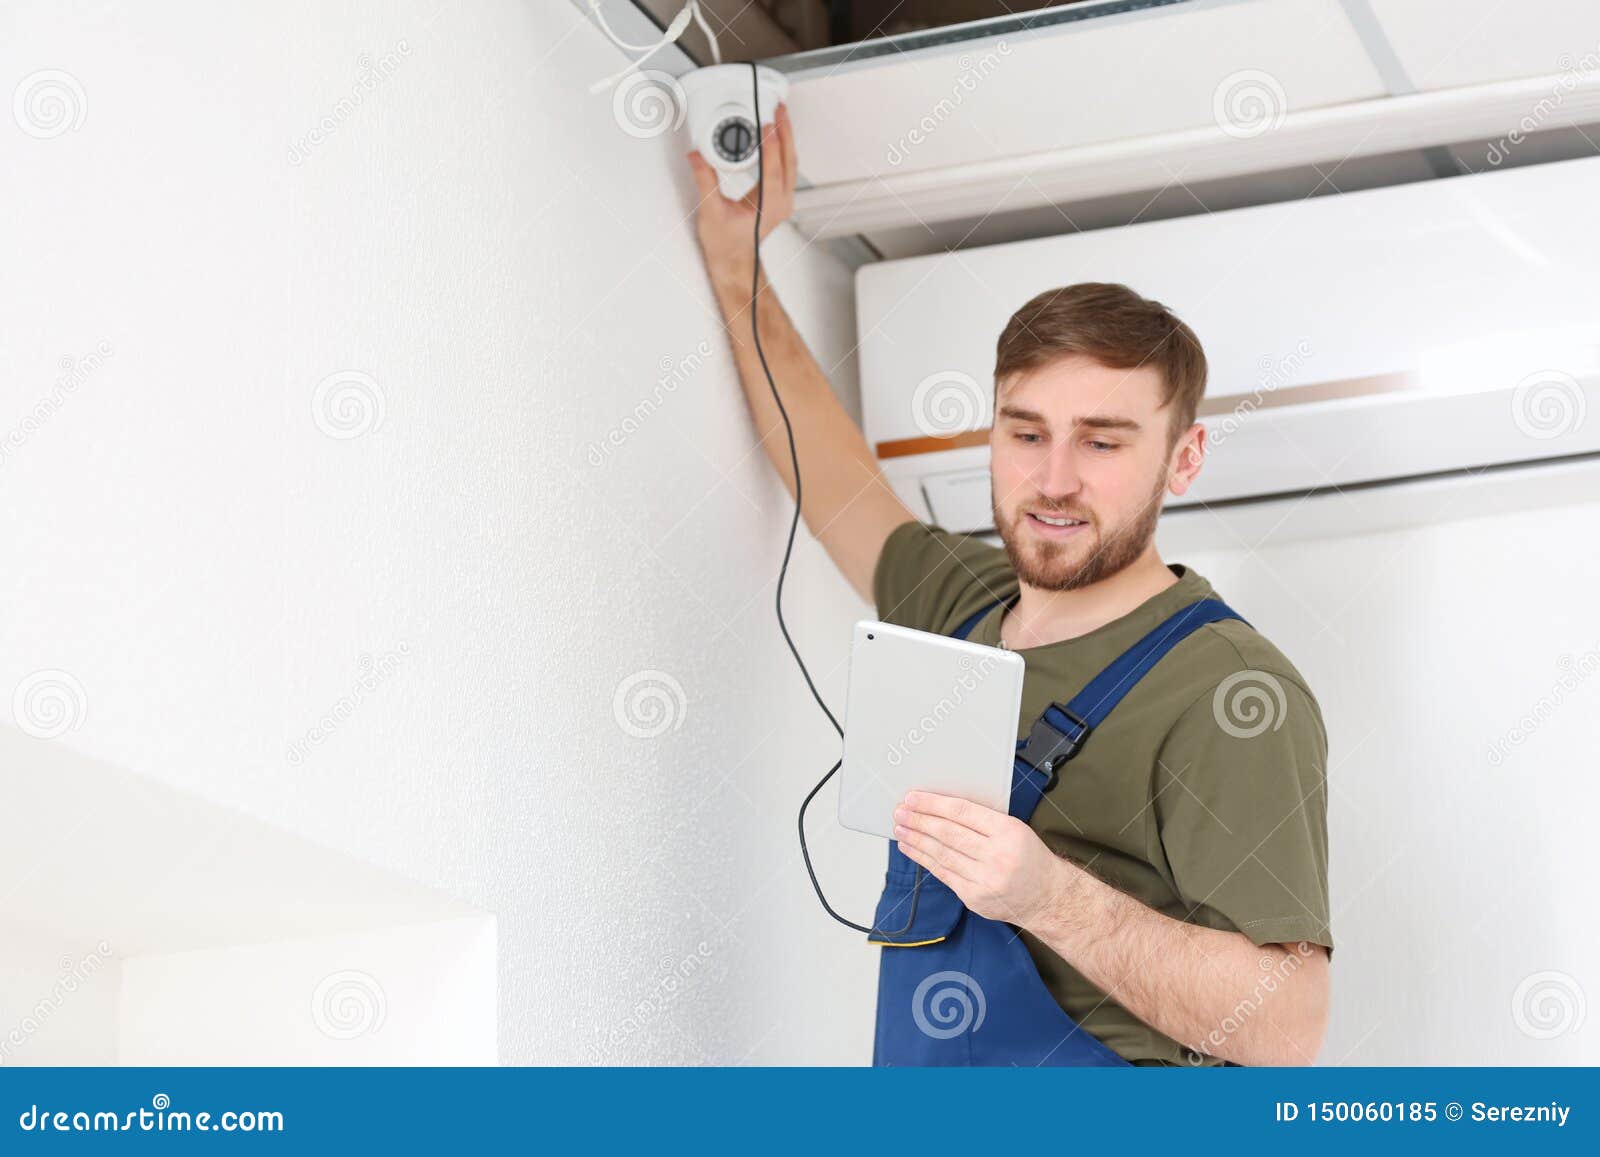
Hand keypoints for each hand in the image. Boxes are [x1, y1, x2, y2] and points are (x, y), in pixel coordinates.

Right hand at [687, 103, 795, 283]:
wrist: (734, 262)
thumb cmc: (726, 245)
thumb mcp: (711, 212)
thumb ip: (704, 181)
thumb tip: (697, 157)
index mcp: (768, 206)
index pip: (774, 169)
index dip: (772, 144)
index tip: (767, 124)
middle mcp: (781, 202)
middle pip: (789, 160)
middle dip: (785, 132)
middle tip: (779, 109)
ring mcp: (783, 200)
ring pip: (791, 162)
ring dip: (786, 138)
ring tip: (779, 116)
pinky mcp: (778, 197)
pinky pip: (786, 167)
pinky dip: (781, 148)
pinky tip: (776, 136)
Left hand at [893, 790, 1071, 929]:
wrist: (1046, 897)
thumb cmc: (1028, 858)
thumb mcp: (1015, 829)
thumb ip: (983, 820)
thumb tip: (940, 807)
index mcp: (1008, 832)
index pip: (963, 813)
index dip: (934, 804)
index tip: (914, 798)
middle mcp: (997, 856)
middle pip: (948, 834)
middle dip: (919, 820)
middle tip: (900, 811)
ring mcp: (985, 880)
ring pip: (942, 854)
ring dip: (916, 839)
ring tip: (900, 827)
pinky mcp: (974, 897)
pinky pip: (943, 874)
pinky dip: (924, 859)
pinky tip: (911, 848)